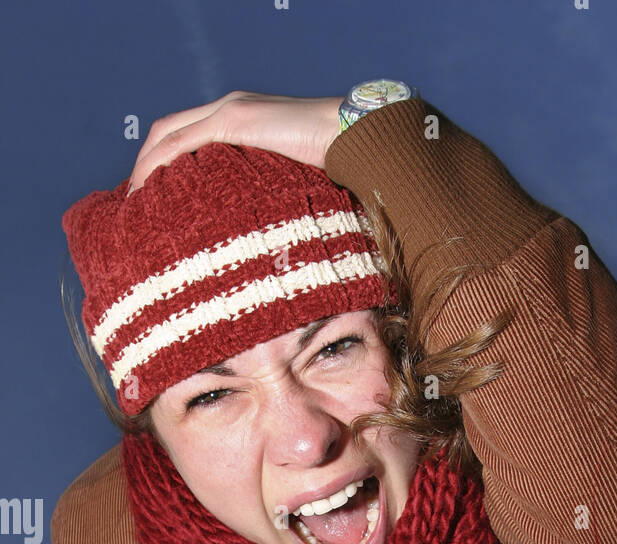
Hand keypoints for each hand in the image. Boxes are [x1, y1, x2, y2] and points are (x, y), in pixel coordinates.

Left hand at [126, 91, 342, 193]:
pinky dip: (157, 164)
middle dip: (145, 165)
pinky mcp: (234, 118)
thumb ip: (267, 192)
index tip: (154, 197)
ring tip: (133, 201)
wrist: (352, 139)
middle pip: (169, 130)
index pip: (188, 135)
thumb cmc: (333, 168)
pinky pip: (181, 141)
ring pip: (168, 134)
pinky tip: (145, 189)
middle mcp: (230, 108)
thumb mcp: (289, 181)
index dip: (163, 163)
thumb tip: (259, 233)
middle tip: (134, 202)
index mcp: (242, 119)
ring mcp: (230, 110)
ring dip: (144, 167)